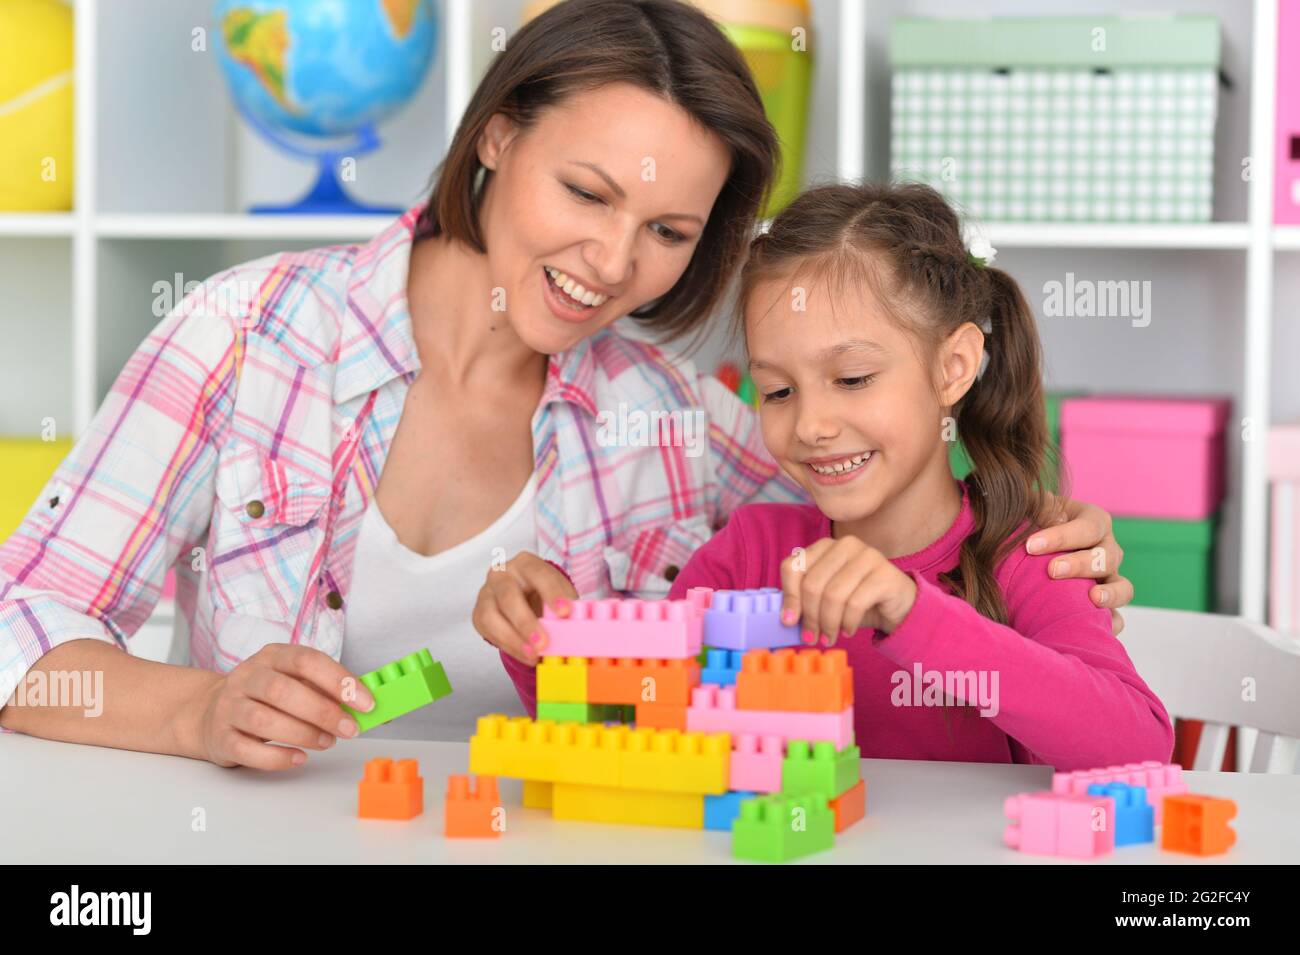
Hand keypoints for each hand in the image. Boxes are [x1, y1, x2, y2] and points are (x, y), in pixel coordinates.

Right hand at [186, 644, 373, 770]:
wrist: (210, 711)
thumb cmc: (266, 697)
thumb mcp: (296, 682)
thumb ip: (330, 692)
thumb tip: (373, 709)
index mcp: (272, 656)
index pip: (307, 661)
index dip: (338, 681)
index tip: (365, 703)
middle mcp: (247, 677)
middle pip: (283, 691)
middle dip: (323, 712)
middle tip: (349, 729)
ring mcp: (229, 706)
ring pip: (264, 720)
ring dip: (303, 733)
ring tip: (327, 742)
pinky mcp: (220, 737)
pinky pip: (247, 749)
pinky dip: (277, 757)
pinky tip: (299, 758)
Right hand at [471, 552, 578, 665]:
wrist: (526, 599)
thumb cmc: (544, 594)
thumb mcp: (560, 593)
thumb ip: (568, 606)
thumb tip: (578, 624)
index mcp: (525, 563)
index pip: (538, 574)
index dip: (552, 593)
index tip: (565, 612)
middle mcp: (501, 574)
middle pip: (508, 595)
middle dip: (526, 622)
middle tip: (543, 643)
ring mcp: (486, 593)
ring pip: (492, 616)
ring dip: (513, 639)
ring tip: (533, 655)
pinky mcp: (479, 613)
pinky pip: (488, 632)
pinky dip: (508, 646)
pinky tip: (525, 655)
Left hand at [780, 537, 917, 643]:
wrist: (899, 606)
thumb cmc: (857, 602)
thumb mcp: (825, 599)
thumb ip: (805, 601)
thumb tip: (786, 619)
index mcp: (825, 545)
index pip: (793, 566)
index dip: (789, 597)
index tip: (789, 622)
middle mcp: (846, 545)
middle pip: (812, 584)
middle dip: (810, 617)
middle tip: (812, 637)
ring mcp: (868, 556)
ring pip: (833, 595)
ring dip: (828, 623)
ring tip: (829, 637)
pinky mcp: (885, 574)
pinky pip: (855, 604)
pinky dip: (847, 623)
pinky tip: (848, 631)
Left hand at [1028, 492, 1133, 634]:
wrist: (1030, 551)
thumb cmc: (1031, 524)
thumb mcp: (1032, 508)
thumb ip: (1032, 506)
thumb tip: (1026, 503)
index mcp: (1092, 520)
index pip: (1087, 526)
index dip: (1062, 536)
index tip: (1031, 546)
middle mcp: (1107, 548)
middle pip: (1106, 556)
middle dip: (1079, 564)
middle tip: (1051, 570)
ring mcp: (1110, 578)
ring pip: (1122, 587)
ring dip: (1109, 594)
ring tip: (1092, 599)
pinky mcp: (1105, 604)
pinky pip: (1116, 618)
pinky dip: (1110, 624)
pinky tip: (1096, 628)